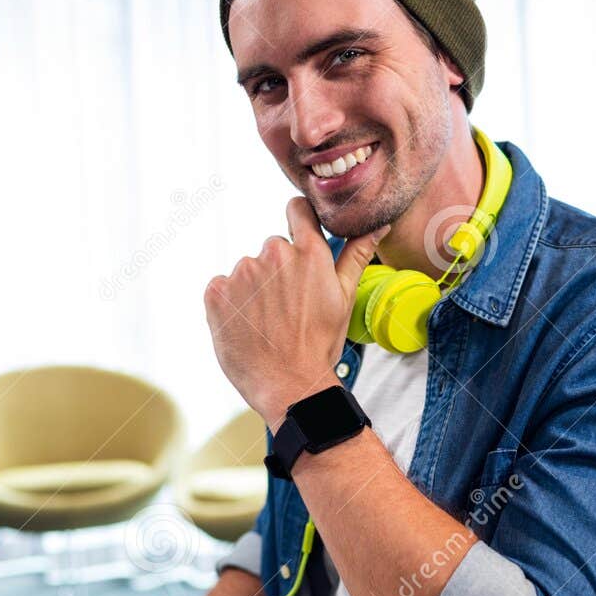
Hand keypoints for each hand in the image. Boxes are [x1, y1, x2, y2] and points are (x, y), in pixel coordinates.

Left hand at [203, 198, 385, 428]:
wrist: (289, 385)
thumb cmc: (319, 345)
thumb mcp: (344, 298)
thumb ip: (356, 255)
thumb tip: (378, 225)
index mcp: (308, 253)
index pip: (297, 210)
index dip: (298, 221)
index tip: (297, 239)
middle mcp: (274, 254)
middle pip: (272, 250)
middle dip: (278, 271)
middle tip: (287, 307)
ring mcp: (242, 272)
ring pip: (247, 271)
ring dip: (254, 290)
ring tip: (267, 323)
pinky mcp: (217, 292)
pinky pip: (223, 288)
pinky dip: (231, 304)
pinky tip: (247, 326)